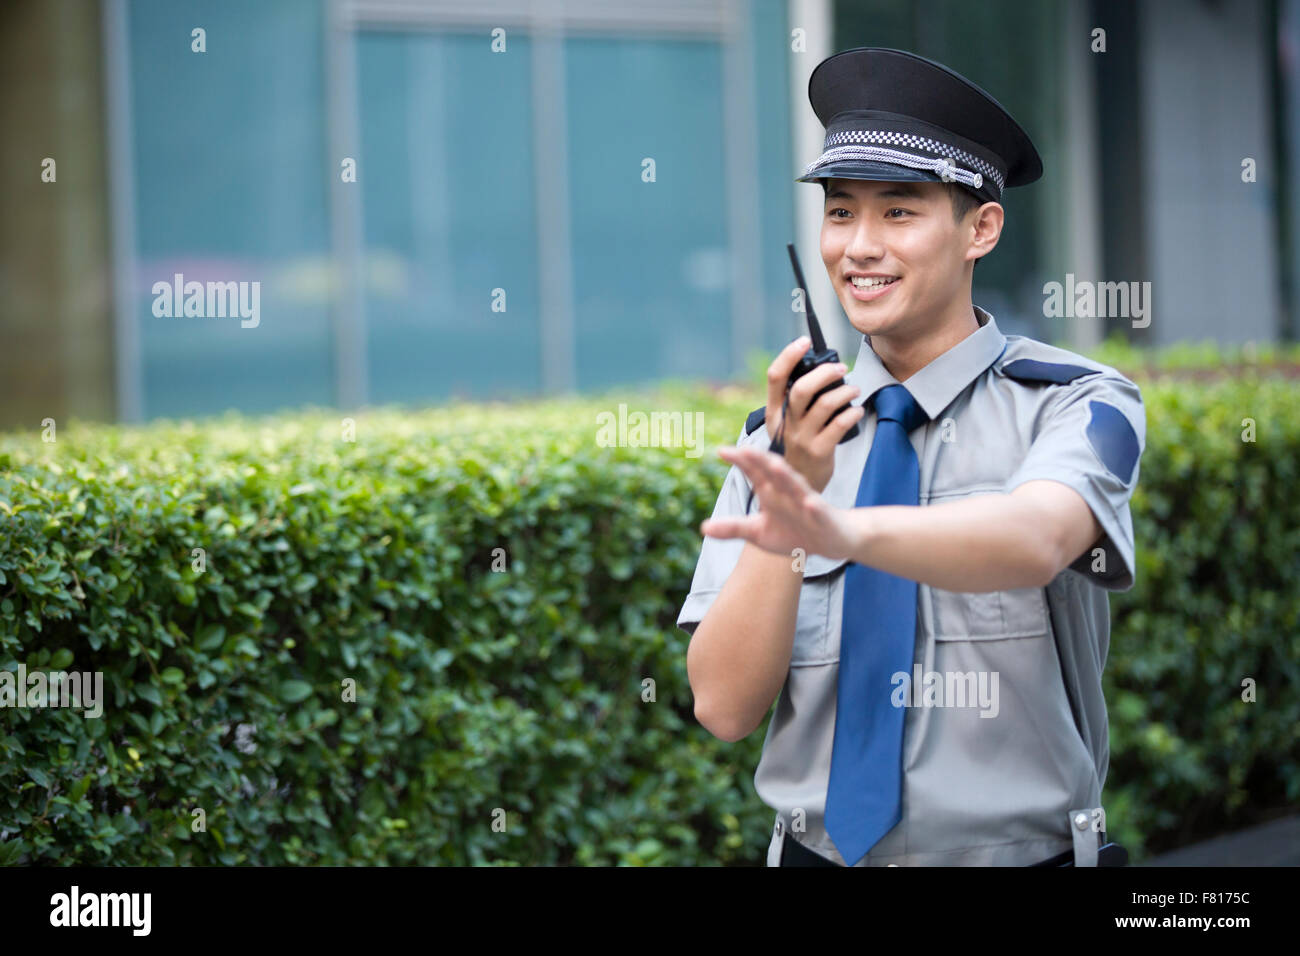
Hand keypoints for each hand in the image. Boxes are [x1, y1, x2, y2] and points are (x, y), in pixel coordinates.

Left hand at [701, 445, 862, 560]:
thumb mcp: (758, 533)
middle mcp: (788, 491)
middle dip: (761, 460)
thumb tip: (703, 528)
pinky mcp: (824, 517)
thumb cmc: (794, 532)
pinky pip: (819, 511)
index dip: (740, 461)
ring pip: (797, 486)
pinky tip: (810, 503)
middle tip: (745, 449)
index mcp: (771, 491)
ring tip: (776, 465)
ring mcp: (807, 502)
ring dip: (787, 476)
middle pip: (774, 472)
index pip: (754, 472)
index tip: (721, 450)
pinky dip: (815, 507)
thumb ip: (733, 528)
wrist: (832, 541)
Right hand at [764, 337, 864, 492]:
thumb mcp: (786, 424)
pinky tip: (858, 410)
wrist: (797, 487)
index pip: (775, 377)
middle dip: (825, 373)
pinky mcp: (820, 452)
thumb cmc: (797, 448)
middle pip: (802, 388)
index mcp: (774, 412)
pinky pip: (840, 425)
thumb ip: (795, 401)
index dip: (789, 355)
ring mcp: (802, 439)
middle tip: (842, 369)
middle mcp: (786, 424)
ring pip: (825, 405)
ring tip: (854, 390)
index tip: (805, 341)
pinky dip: (852, 413)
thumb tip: (822, 370)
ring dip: (845, 392)